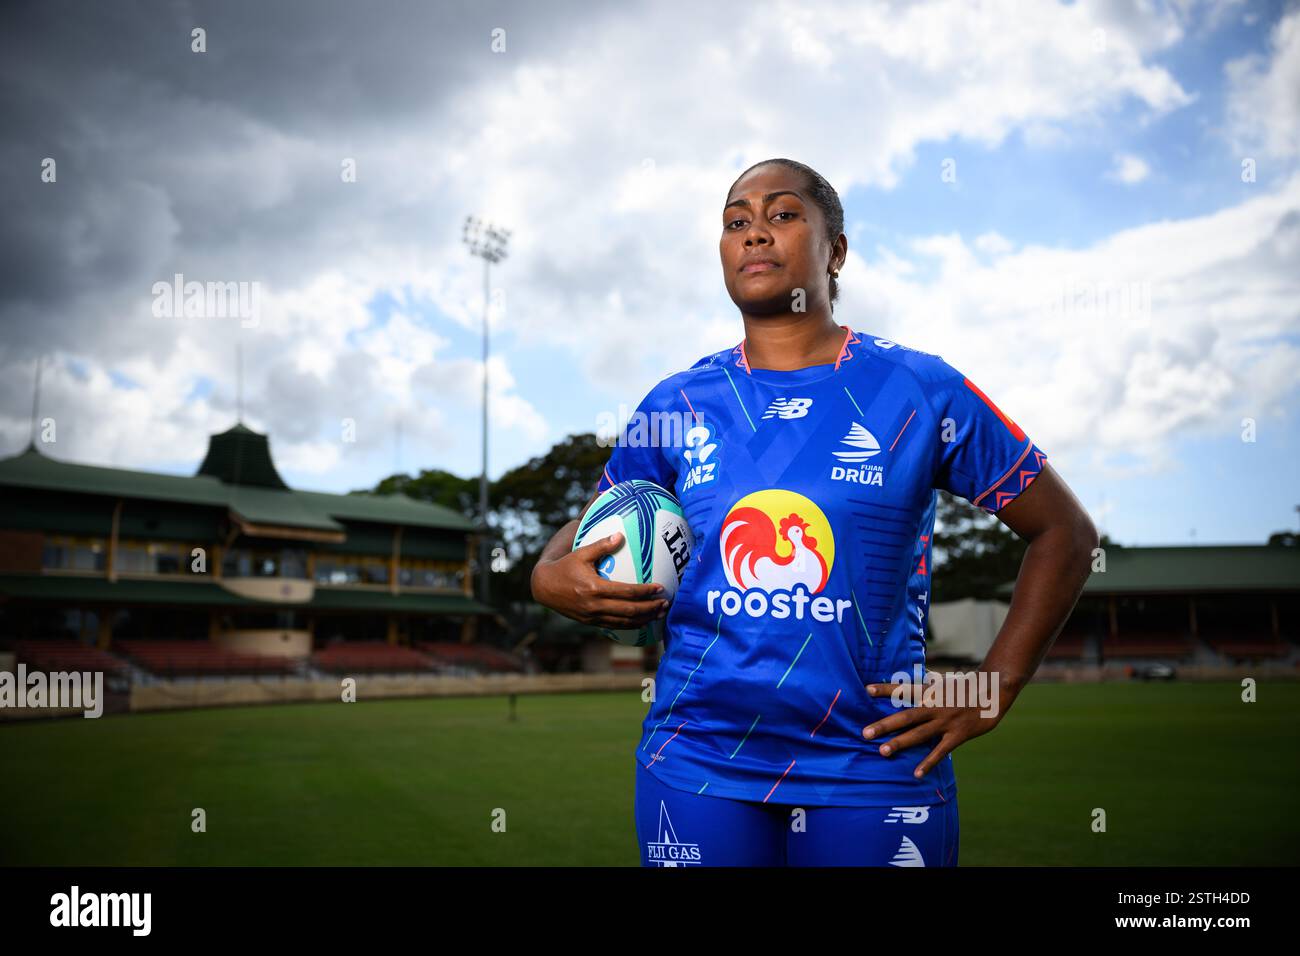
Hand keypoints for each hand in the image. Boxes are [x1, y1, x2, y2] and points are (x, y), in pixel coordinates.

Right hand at [531, 531, 667, 629]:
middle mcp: (595, 605)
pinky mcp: (590, 622)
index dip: (646, 592)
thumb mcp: (581, 553)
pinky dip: (631, 625)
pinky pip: (615, 626)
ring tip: (659, 614)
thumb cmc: (564, 566)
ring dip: (644, 619)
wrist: (544, 587)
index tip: (660, 588)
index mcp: (594, 588)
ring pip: (624, 622)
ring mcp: (592, 616)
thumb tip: (620, 535)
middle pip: (629, 611)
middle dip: (650, 608)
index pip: (627, 592)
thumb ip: (601, 545)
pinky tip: (642, 621)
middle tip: (666, 603)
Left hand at [860, 680, 1005, 778]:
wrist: (994, 691)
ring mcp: (946, 721)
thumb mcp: (944, 683)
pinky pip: (940, 751)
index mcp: (930, 692)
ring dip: (900, 743)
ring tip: (882, 751)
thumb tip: (912, 685)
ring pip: (919, 734)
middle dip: (885, 725)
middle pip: (906, 716)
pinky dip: (928, 762)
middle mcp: (935, 706)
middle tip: (865, 733)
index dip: (886, 689)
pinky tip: (916, 774)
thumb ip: (927, 687)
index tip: (866, 689)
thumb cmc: (965, 689)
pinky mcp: (958, 735)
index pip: (904, 689)